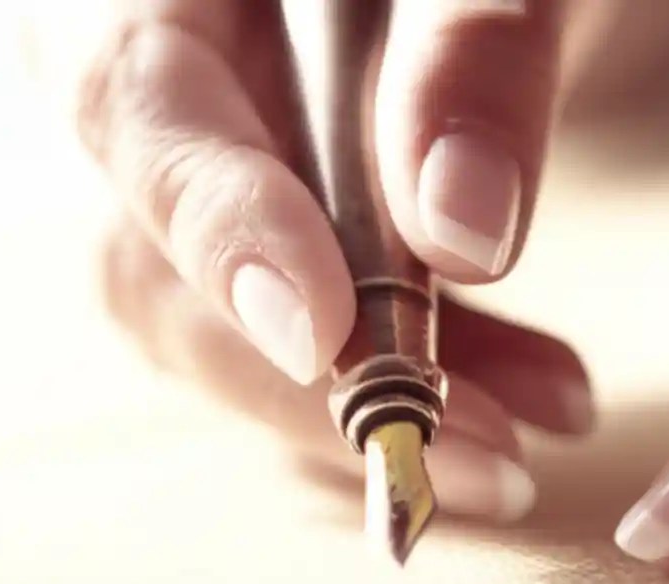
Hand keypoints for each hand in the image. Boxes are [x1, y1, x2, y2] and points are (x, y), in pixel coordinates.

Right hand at [76, 1, 604, 521]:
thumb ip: (470, 48)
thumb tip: (459, 234)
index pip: (133, 103)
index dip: (218, 232)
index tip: (318, 337)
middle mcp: (155, 80)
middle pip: (168, 260)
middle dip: (322, 378)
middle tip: (481, 450)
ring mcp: (212, 164)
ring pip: (242, 322)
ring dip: (385, 396)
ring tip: (536, 423)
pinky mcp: (279, 227)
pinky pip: (308, 329)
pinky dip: (418, 374)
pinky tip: (523, 389)